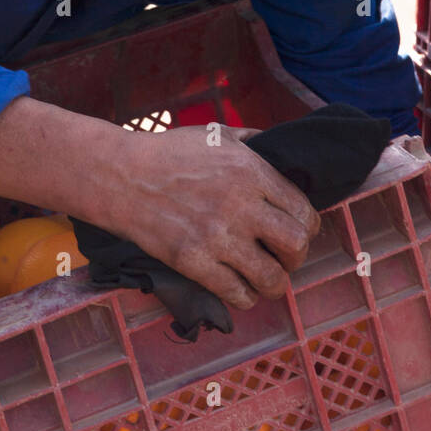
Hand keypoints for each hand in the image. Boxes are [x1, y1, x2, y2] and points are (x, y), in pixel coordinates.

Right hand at [102, 123, 320, 311]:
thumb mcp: (217, 133)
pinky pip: (236, 294)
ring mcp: (217, 237)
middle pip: (296, 245)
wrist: (121, 176)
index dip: (309, 227)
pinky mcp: (194, 262)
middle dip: (297, 257)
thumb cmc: (168, 151)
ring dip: (274, 283)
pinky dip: (245, 297)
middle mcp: (241, 205)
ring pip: (271, 278)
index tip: (300, 231)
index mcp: (251, 171)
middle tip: (285, 257)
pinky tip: (239, 289)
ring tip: (265, 279)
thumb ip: (253, 142)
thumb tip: (278, 148)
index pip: (303, 210)